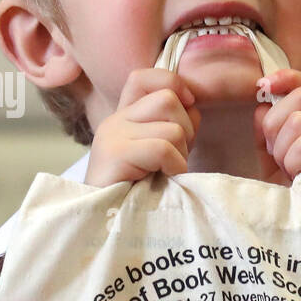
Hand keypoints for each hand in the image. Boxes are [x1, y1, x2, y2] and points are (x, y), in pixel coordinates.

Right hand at [84, 68, 202, 186]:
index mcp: (126, 116)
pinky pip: (163, 148)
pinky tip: (164, 179)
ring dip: (181, 152)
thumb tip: (195, 108)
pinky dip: (174, 167)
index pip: (145, 77)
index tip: (188, 105)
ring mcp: (113, 134)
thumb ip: (174, 126)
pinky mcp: (115, 152)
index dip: (173, 82)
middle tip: (176, 157)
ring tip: (167, 171)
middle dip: (186, 129)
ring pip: (172, 126)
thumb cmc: (139, 191)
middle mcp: (116, 119)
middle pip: (168, 98)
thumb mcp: (160, 153)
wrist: (105, 223)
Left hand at [253, 70, 300, 184]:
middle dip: (275, 125)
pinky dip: (293, 161)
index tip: (262, 85)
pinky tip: (299, 178)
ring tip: (290, 171)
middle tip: (278, 156)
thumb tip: (262, 106)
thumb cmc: (294, 202)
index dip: (288, 78)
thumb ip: (267, 134)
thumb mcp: (273, 164)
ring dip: (283, 149)